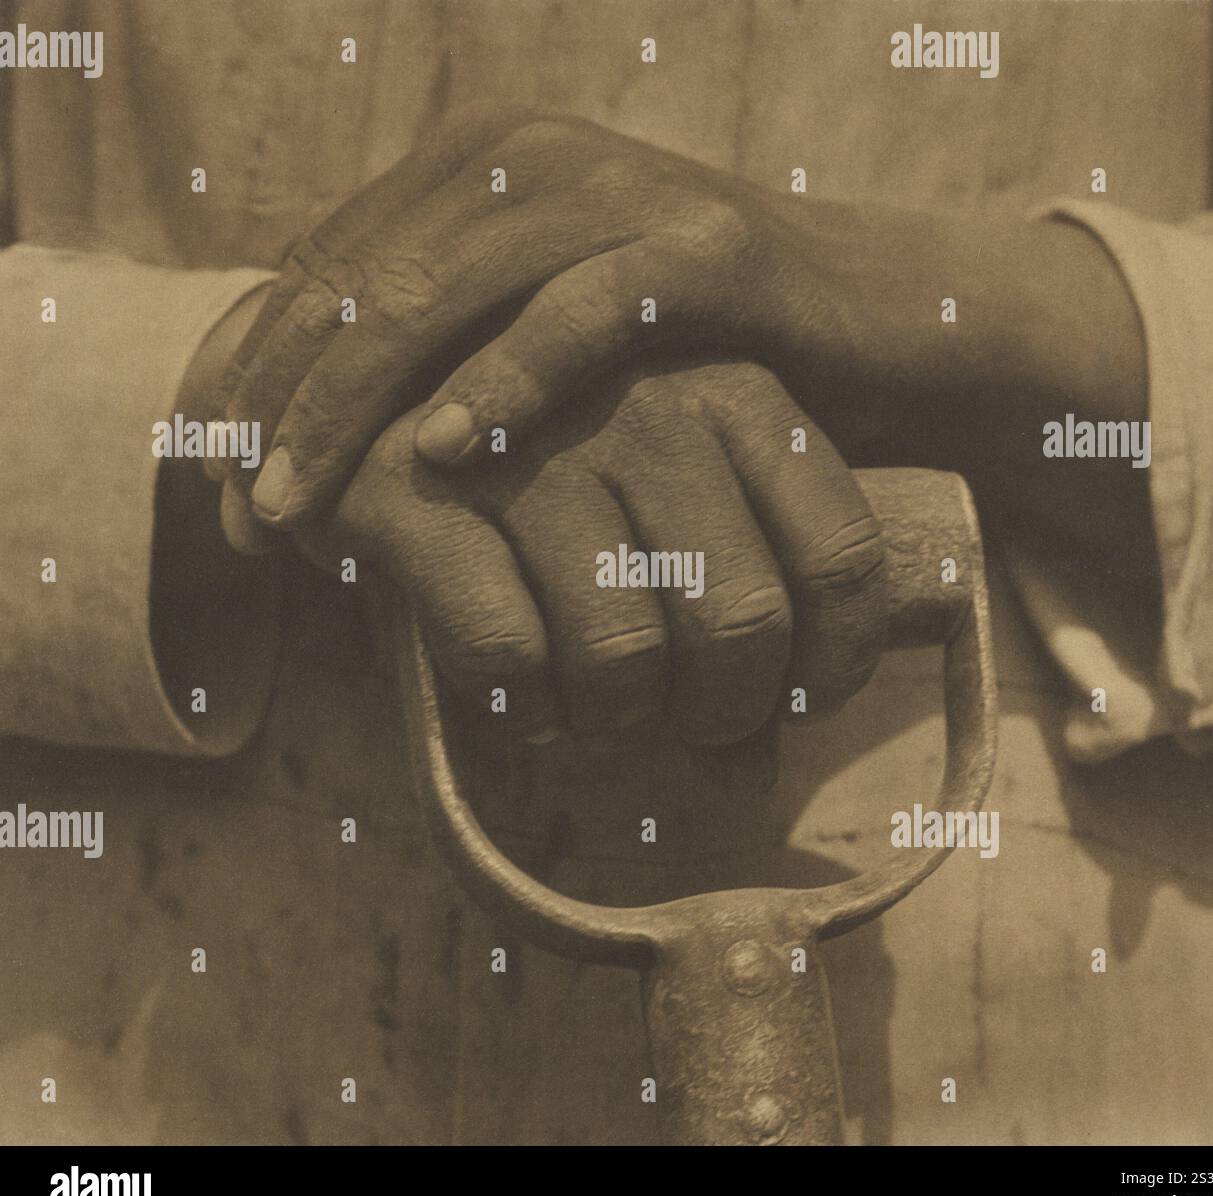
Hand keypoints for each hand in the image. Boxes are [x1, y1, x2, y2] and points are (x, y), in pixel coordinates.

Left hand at [211, 109, 901, 530]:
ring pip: (439, 294)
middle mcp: (528, 158)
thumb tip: (320, 443)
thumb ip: (442, 361)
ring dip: (353, 408)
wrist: (862, 329)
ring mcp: (612, 190)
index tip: (221, 493)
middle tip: (242, 522)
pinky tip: (444, 453)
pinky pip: (577, 315)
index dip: (257, 382)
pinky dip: (506, 382)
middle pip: (358, 282)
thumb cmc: (685, 362)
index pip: (325, 274)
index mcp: (475, 169)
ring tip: (295, 508)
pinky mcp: (697, 246)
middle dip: (281, 409)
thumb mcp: (543, 350)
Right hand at [293, 362, 887, 747]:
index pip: (842, 555)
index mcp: (736, 393)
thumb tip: (750, 779)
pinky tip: (517, 696)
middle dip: (718, 714)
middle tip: (677, 720)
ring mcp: (533, 440)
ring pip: (622, 651)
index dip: (832, 662)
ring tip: (591, 709)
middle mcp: (647, 402)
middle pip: (742, 622)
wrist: (363, 391)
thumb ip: (732, 604)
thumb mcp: (669, 502)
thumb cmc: (553, 473)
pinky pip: (506, 651)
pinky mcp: (421, 489)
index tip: (791, 703)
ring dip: (613, 719)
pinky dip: (521, 706)